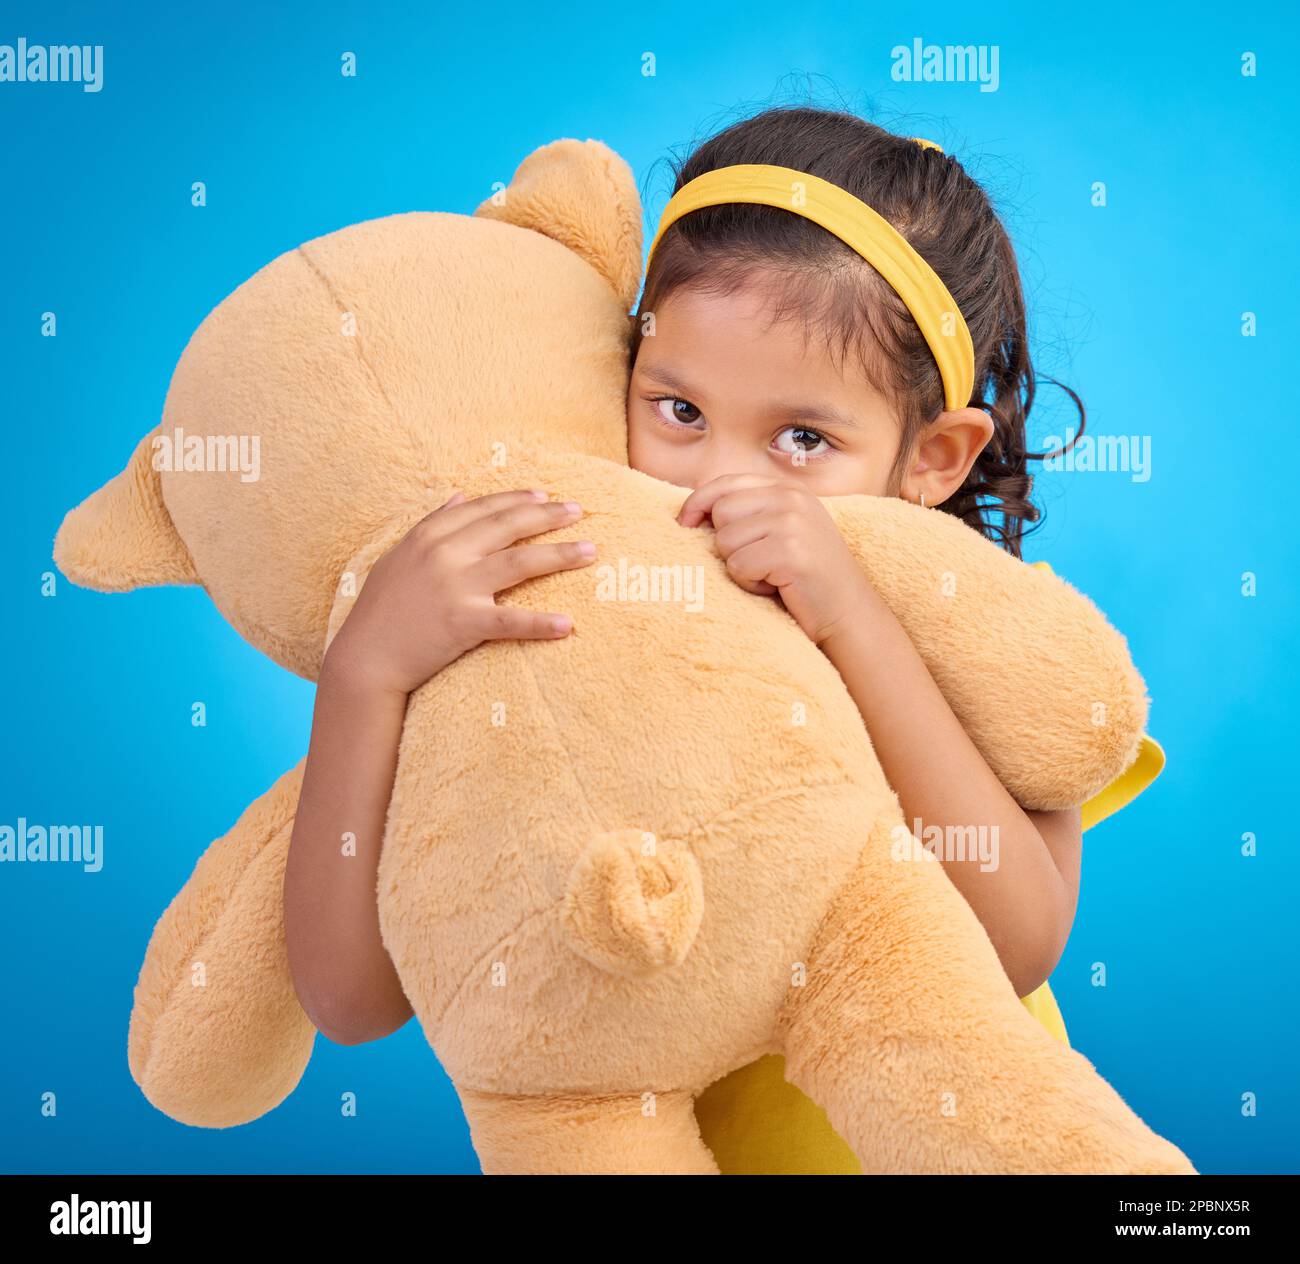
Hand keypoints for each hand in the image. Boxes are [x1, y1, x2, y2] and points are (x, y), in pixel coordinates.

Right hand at [325, 488, 596, 695]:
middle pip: (508, 526)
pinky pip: (511, 621)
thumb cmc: (380, 610)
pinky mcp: (463, 624)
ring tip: (591, 551)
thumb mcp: (398, 556)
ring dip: (560, 555)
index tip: (545, 495)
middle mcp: (445, 554)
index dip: (517, 500)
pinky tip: (568, 624)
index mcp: (429, 535)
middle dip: (547, 516)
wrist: (364, 658)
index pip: (483, 508)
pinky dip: (541, 623)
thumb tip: (458, 496)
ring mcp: (456, 588)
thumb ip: (430, 524)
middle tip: (578, 511)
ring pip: (520, 563)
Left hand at [676, 474, 872, 645]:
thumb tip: (690, 512)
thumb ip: (749, 513)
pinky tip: (777, 587)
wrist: (848, 614)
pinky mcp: (789, 551)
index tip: (684, 522)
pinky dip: (750, 584)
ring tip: (771, 576)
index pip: (726, 483)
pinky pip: (738, 566)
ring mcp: (793, 522)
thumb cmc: (806, 579)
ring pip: (726, 541)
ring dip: (741, 568)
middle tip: (760, 563)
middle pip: (721, 512)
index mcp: (788, 489)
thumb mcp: (781, 532)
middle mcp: (792, 498)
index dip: (698, 502)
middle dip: (728, 544)